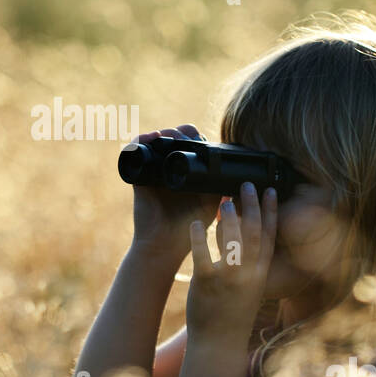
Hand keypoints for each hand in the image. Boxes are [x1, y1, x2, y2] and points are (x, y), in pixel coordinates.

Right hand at [129, 125, 219, 262]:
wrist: (166, 244)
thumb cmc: (190, 225)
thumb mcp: (212, 200)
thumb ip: (222, 184)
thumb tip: (241, 169)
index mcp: (185, 173)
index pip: (188, 145)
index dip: (194, 136)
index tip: (201, 138)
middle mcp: (168, 170)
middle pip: (171, 139)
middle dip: (179, 132)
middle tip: (186, 135)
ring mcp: (152, 172)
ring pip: (154, 142)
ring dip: (163, 133)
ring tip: (171, 135)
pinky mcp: (139, 177)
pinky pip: (134, 152)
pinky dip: (140, 141)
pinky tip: (153, 138)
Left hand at [186, 182, 277, 342]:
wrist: (219, 342)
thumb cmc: (231, 311)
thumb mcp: (247, 285)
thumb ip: (244, 258)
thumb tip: (237, 226)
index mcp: (260, 273)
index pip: (270, 237)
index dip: (271, 212)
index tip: (269, 190)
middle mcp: (249, 274)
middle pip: (255, 233)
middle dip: (253, 206)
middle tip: (246, 184)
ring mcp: (229, 278)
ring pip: (234, 243)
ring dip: (230, 219)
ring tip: (224, 200)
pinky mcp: (207, 283)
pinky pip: (204, 256)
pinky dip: (199, 238)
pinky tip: (195, 223)